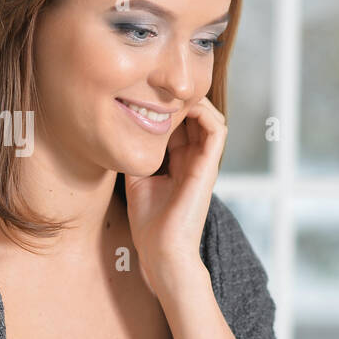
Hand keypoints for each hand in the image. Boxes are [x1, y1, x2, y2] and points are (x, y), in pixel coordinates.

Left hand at [125, 95, 225, 296]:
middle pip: (195, 117)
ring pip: (210, 118)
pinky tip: (182, 107)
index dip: (166, 106)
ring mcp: (204, 163)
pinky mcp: (208, 167)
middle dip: (179, 99)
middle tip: (157, 87)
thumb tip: (121, 133)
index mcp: (179, 163)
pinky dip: (204, 113)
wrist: (161, 251)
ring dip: (194, 102)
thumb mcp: (136, 180)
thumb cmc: (150, 225)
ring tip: (172, 94)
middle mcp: (194, 160)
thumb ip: (136, 156)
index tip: (145, 94)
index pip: (179, 124)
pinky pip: (217, 130)